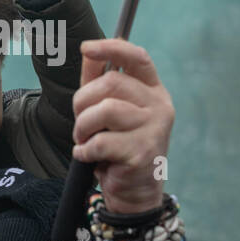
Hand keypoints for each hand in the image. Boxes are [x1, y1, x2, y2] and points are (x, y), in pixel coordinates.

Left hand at [72, 39, 173, 214]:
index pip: (137, 58)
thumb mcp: (108, 111)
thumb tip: (88, 50)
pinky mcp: (142, 152)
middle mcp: (159, 106)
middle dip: (83, 102)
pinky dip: (84, 150)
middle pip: (111, 82)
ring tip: (84, 141)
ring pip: (104, 110)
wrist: (134, 192)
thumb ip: (98, 80)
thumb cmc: (118, 147)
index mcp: (152, 91)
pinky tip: (87, 157)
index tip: (87, 48)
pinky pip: (100, 141)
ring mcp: (154, 128)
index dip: (111, 48)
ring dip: (82, 128)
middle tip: (81, 123)